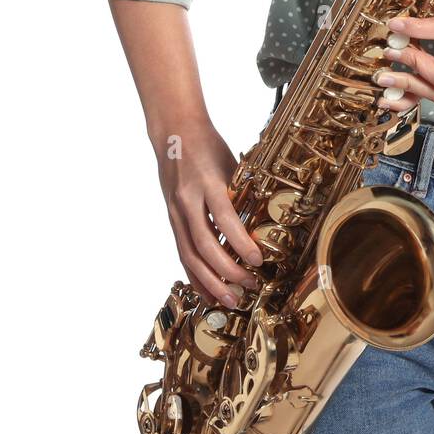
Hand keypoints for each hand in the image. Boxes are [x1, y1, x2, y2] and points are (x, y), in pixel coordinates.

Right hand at [155, 118, 264, 309]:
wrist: (174, 134)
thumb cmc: (209, 147)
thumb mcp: (231, 164)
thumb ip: (242, 193)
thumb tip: (262, 224)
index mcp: (208, 183)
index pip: (224, 218)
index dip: (240, 242)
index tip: (258, 260)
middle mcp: (188, 200)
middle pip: (204, 244)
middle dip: (226, 270)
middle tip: (248, 285)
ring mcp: (176, 211)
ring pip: (189, 254)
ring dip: (209, 281)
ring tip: (229, 299)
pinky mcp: (171, 218)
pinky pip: (181, 251)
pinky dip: (193, 274)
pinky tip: (206, 291)